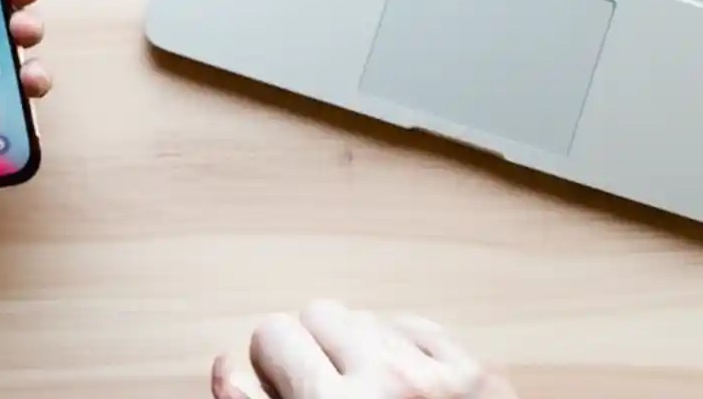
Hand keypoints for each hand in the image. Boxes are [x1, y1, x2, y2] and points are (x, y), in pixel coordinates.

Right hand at [211, 301, 519, 398]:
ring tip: (365, 397)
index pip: (272, 334)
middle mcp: (384, 385)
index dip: (270, 364)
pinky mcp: (477, 377)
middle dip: (311, 349)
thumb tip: (225, 365)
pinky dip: (403, 351)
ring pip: (365, 317)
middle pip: (316, 313)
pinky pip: (415, 327)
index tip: (280, 384)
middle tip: (321, 392)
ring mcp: (436, 377)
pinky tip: (402, 390)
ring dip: (356, 349)